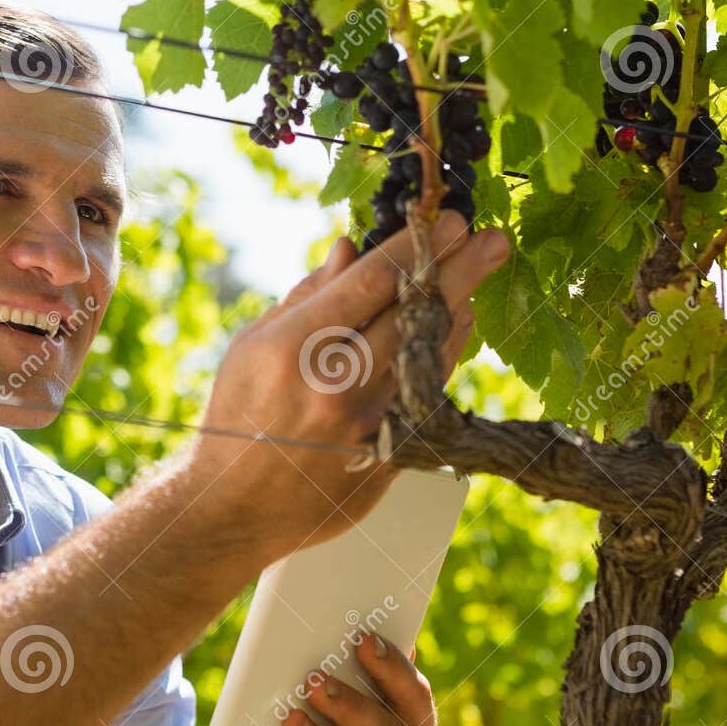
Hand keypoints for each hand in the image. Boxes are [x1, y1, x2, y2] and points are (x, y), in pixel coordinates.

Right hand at [181, 213, 510, 563]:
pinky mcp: (389, 456)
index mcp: (295, 349)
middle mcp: (337, 385)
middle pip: (414, 314)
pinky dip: (445, 355)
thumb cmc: (237, 417)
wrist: (234, 506)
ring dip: (459, 310)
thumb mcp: (252, 346)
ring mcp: (369, 425)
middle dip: (459, 269)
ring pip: (430, 354)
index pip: (372, 282)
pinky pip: (429, 393)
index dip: (417, 246)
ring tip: (478, 272)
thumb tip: (352, 248)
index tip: (449, 219)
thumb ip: (306, 297)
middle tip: (492, 240)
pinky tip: (457, 326)